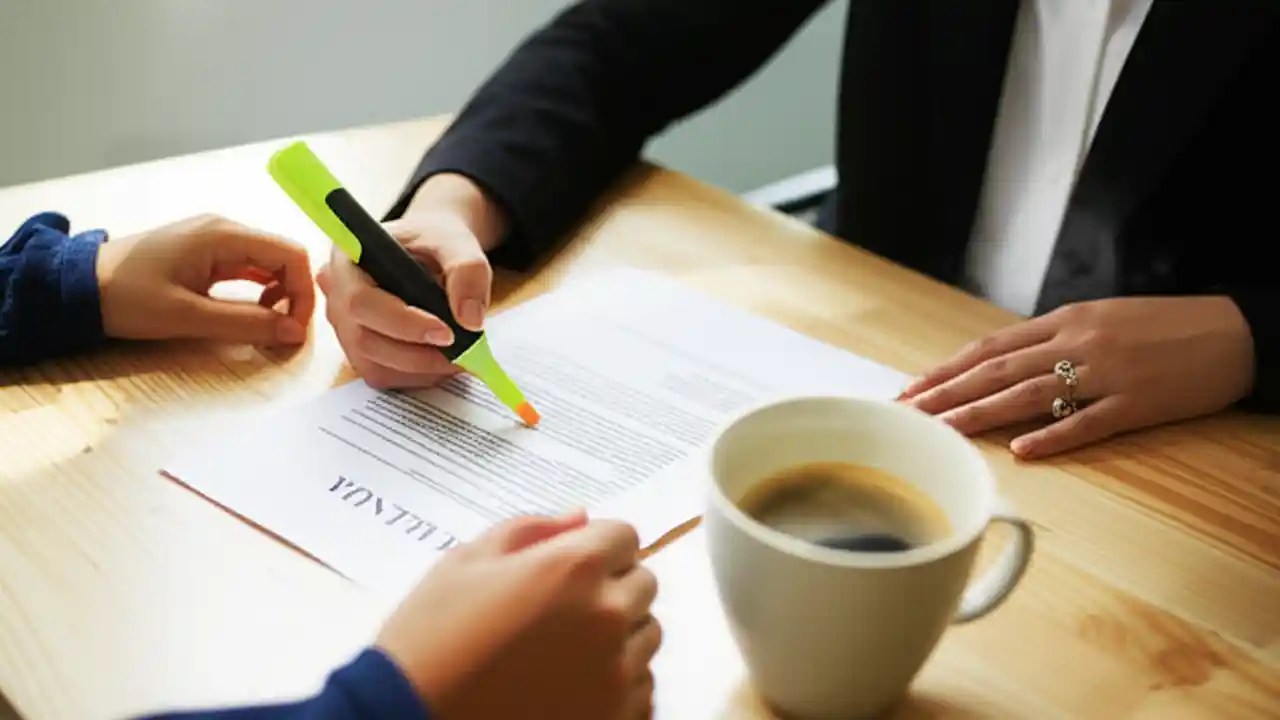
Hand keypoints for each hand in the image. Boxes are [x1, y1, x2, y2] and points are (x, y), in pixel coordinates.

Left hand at [96, 214, 314, 344]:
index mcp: (224, 235)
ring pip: (267, 264)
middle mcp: (224, 230)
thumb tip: (293, 333)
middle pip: (283, 257)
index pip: (290, 254)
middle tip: (284, 333)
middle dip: (293, 296)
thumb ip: (246, 323)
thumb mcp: (188, 316)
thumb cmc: (127, 297)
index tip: (295, 328)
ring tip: (267, 327)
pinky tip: (249, 314)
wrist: (74, 287)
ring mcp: (214, 240)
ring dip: (277, 295)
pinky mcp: (203, 254)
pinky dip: (258, 292)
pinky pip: (246, 268)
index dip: (303, 292)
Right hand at [319, 174, 507, 388]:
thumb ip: (467, 271)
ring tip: (461, 354)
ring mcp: (345, 329)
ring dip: (423, 368)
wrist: (433, 254)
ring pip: (376, 365)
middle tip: (465, 351)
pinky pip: (385, 376)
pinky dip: (419, 375)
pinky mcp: (361, 353)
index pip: (362, 302)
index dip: (403, 323)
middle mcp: (337, 297)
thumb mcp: (456, 244)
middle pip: (366, 340)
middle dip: (419, 353)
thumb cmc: (435, 244)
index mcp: (348, 260)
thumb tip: (470, 320)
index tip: (447, 333)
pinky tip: (445, 360)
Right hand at [377, 513, 659, 719]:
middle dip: (610, 586)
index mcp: (573, 568)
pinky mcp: (615, 718)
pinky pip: (642, 688)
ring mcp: (615, 675)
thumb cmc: (429, 639)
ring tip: (565, 649)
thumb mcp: (465, 563)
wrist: (409, 719)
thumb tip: (580, 519)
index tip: (569, 563)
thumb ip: (530, 530)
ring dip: (618, 634)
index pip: (624, 535)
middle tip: (562, 606)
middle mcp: (606, 617)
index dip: (596, 545)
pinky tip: (574, 685)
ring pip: (647, 636)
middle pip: (642, 583)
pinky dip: (619, 682)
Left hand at [901, 297, 1255, 458]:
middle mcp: (1078, 343)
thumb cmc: (1164, 326)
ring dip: (979, 414)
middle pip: (996, 371)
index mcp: (1066, 321)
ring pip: (1029, 394)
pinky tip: (1021, 450)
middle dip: (946, 393)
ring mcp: (1107, 374)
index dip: (946, 370)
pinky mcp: (1138, 403)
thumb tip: (1005, 365)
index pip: (990, 348)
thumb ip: (1053, 341)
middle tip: (907, 414)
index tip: (911, 389)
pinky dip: (1053, 436)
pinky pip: (1088, 422)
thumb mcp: (1102, 319)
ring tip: (942, 431)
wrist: (1234, 331)